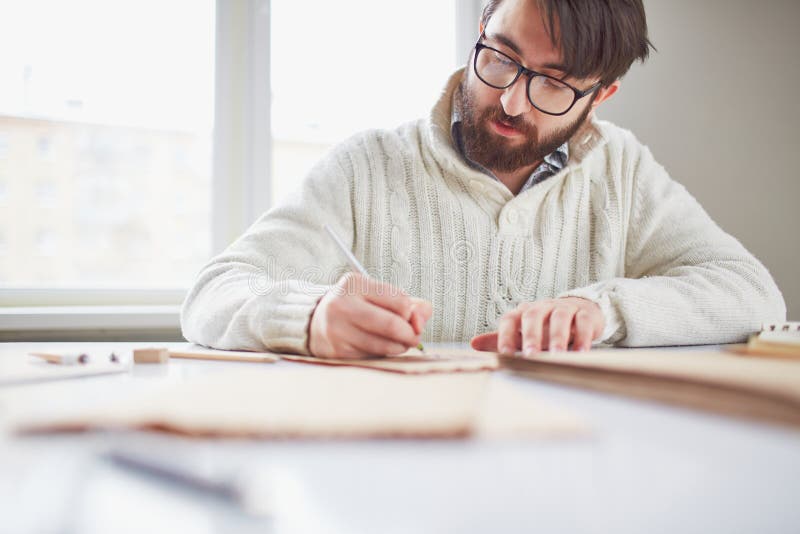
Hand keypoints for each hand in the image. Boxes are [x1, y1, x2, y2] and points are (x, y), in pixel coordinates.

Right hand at [308, 272, 432, 358]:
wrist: (315, 322)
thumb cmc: (356, 306)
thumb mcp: (379, 295)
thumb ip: (410, 304)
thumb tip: (422, 321)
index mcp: (354, 284)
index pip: (400, 301)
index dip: (412, 313)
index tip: (411, 317)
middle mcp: (342, 305)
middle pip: (391, 325)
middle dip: (410, 334)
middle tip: (414, 337)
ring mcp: (337, 330)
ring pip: (383, 345)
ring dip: (399, 347)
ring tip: (399, 343)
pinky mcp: (337, 351)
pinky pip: (372, 356)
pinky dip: (383, 354)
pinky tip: (379, 347)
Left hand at [470, 297, 603, 355]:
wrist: (580, 311)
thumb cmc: (546, 327)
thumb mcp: (524, 333)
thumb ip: (501, 339)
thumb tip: (473, 344)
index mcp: (523, 312)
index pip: (509, 319)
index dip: (505, 335)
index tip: (505, 354)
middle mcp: (542, 307)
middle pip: (533, 315)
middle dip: (531, 335)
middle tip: (530, 355)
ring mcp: (564, 308)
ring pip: (559, 317)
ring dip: (558, 337)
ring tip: (557, 356)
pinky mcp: (585, 313)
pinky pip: (583, 322)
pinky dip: (583, 337)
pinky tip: (581, 352)